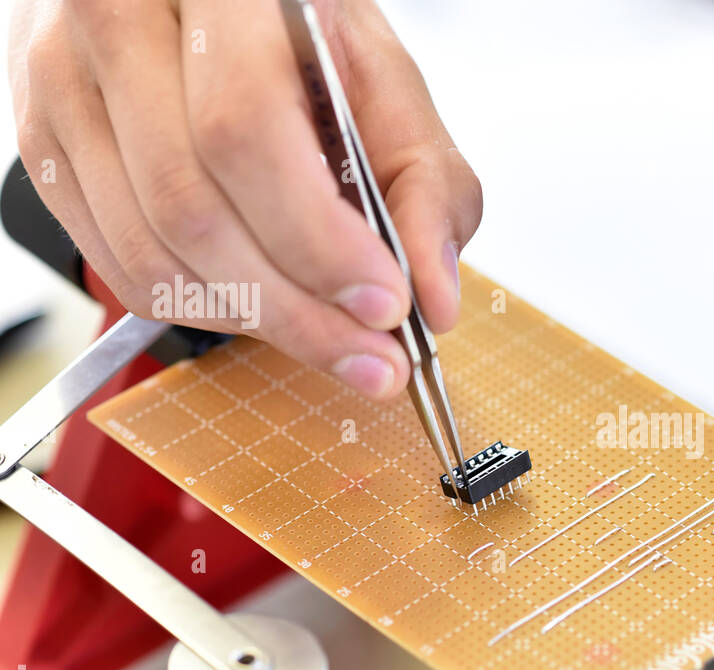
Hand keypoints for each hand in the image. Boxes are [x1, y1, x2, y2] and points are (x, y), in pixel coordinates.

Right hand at [8, 0, 481, 398]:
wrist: (199, 5)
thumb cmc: (297, 35)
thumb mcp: (385, 85)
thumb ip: (427, 186)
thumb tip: (434, 297)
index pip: (244, 128)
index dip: (316, 237)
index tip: (385, 302)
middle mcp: (119, 23)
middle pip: (192, 206)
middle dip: (297, 308)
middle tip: (372, 356)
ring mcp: (63, 83)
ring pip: (151, 250)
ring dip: (256, 322)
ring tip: (332, 340)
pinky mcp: (45, 145)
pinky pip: (122, 266)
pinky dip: (207, 311)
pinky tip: (267, 310)